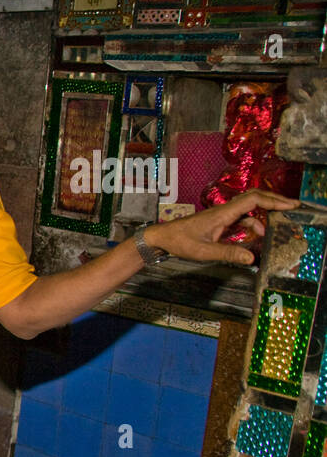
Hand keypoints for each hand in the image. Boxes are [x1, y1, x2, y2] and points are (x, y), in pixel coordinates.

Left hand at [149, 189, 299, 264]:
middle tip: (293, 207)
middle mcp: (224, 211)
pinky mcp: (218, 222)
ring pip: (248, 209)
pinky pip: (240, 218)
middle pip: (254, 198)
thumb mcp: (204, 251)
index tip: (291, 206)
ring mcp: (221, 216)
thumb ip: (228, 254)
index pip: (253, 200)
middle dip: (274, 201)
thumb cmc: (180, 242)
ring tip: (279, 223)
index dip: (274, 201)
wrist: (162, 237)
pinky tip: (257, 235)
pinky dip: (252, 224)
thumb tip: (252, 258)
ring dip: (264, 214)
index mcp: (222, 213)